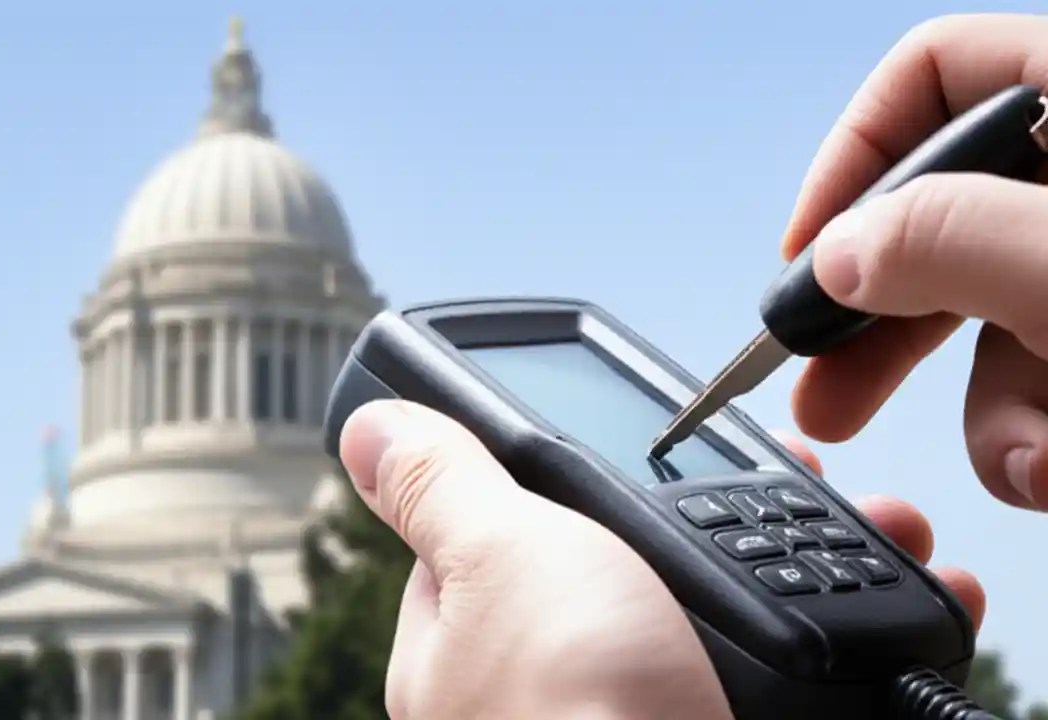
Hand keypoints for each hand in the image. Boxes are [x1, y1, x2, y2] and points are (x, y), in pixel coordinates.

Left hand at [338, 400, 984, 719]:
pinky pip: (796, 665)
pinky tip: (897, 591)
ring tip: (870, 519)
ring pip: (726, 602)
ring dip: (804, 549)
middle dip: (708, 506)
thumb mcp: (500, 559)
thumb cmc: (576, 713)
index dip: (552, 472)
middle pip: (625, 559)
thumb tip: (370, 430)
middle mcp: (548, 683)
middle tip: (786, 469)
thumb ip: (440, 491)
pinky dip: (852, 626)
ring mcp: (642, 707)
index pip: (491, 530)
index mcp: (468, 637)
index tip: (621, 433)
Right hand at [781, 13, 1047, 508]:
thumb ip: (947, 241)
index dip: (855, 161)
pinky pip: (1041, 374)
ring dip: (993, 409)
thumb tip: (843, 261)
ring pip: (990, 317)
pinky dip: (1036, 434)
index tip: (809, 258)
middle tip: (819, 391)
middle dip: (883, 322)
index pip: (934, 76)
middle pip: (943, 218)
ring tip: (1031, 462)